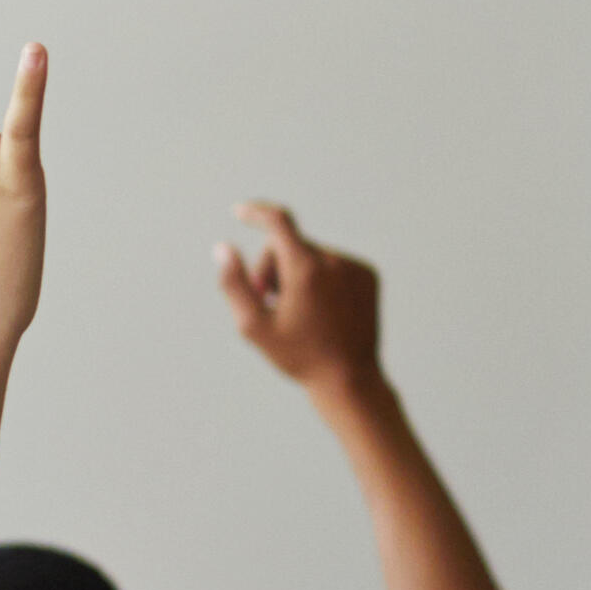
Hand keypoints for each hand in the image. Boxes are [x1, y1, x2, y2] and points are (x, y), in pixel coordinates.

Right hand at [216, 203, 381, 394]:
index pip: (278, 222)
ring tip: (297, 309)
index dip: (255, 212)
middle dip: (272, 266)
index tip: (240, 211)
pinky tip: (320, 309)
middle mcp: (334, 261)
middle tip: (267, 301)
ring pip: (311, 254)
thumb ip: (234, 284)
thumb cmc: (298, 356)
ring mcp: (354, 267)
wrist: (349, 378)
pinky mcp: (368, 275)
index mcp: (306, 270)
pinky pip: (333, 264)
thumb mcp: (254, 326)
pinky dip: (320, 278)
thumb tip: (223, 248)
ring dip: (296, 273)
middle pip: (289, 244)